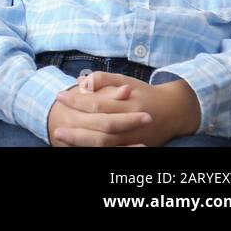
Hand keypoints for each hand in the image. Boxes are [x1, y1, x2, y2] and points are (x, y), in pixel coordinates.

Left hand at [49, 72, 198, 146]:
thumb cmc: (144, 93)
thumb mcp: (125, 80)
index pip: (98, 104)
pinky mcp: (137, 147)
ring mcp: (136, 139)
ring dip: (82, 142)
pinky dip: (96, 150)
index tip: (59, 96)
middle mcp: (133, 123)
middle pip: (101, 129)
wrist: (174, 111)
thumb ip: (103, 79)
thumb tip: (80, 82)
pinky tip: (79, 146)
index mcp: (129, 103)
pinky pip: (114, 151)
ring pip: (106, 145)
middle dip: (77, 128)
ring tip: (61, 136)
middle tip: (56, 126)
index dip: (76, 101)